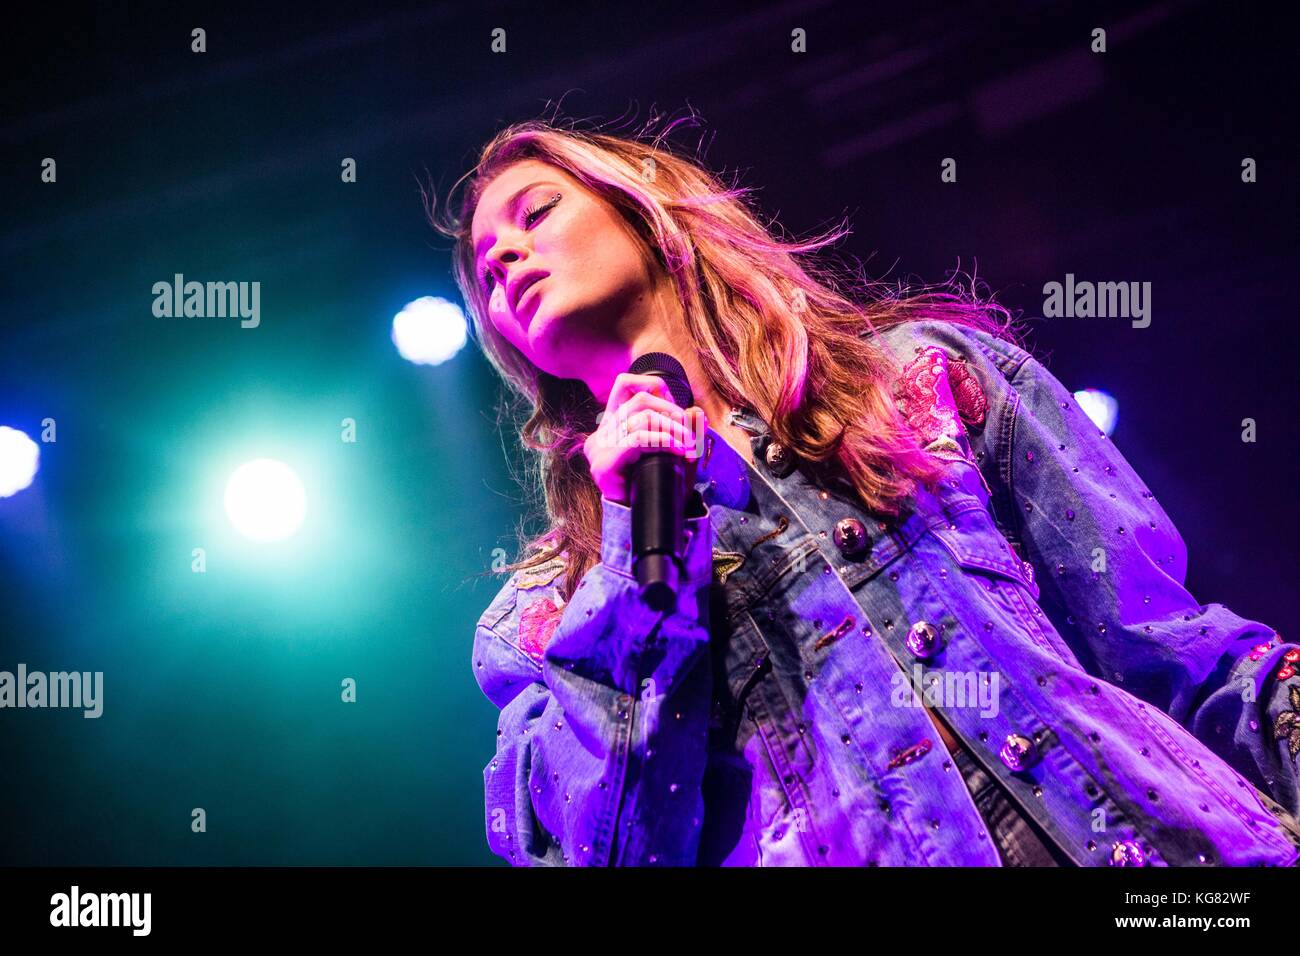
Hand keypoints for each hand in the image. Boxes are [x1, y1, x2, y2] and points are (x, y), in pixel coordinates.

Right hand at [583, 372, 707, 506]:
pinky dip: (663, 440)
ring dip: (672, 428)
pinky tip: (678, 450)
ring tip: (687, 443)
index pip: (624, 384)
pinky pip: (638, 439)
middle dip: (672, 412)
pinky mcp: (604, 464)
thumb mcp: (676, 451)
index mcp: (612, 423)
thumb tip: (697, 412)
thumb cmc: (658, 483)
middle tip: (690, 432)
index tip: (677, 409)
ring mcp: (600, 447)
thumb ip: (685, 430)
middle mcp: (602, 432)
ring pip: (642, 416)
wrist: (646, 519)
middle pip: (640, 399)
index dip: (655, 387)